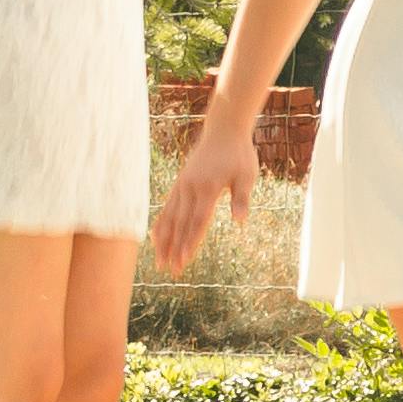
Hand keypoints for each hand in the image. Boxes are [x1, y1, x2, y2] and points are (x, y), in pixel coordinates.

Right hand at [150, 126, 254, 273]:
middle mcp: (190, 189)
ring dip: (164, 241)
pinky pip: (167, 207)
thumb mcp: (246, 175)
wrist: (223, 131)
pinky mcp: (180, 184)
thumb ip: (242, 198)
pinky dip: (161, 224)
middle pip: (180, 224)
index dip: (190, 243)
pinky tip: (155, 239)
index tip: (184, 261)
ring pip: (169, 218)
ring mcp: (182, 186)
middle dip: (175, 249)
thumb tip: (240, 221)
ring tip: (159, 262)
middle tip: (171, 270)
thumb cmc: (239, 154)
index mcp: (207, 189)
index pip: (197, 222)